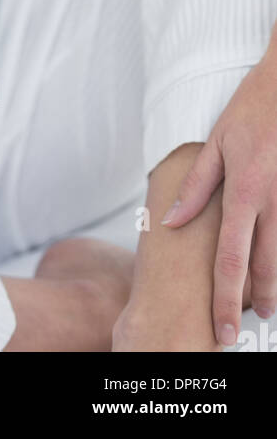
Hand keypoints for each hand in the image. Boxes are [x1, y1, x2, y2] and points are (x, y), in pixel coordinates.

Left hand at [159, 54, 276, 345]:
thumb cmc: (250, 111)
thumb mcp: (216, 145)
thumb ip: (195, 187)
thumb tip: (173, 222)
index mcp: (243, 192)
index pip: (230, 258)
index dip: (224, 298)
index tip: (221, 326)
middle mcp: (271, 202)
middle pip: (264, 268)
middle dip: (254, 304)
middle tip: (243, 327)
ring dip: (273, 286)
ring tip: (263, 308)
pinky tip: (272, 268)